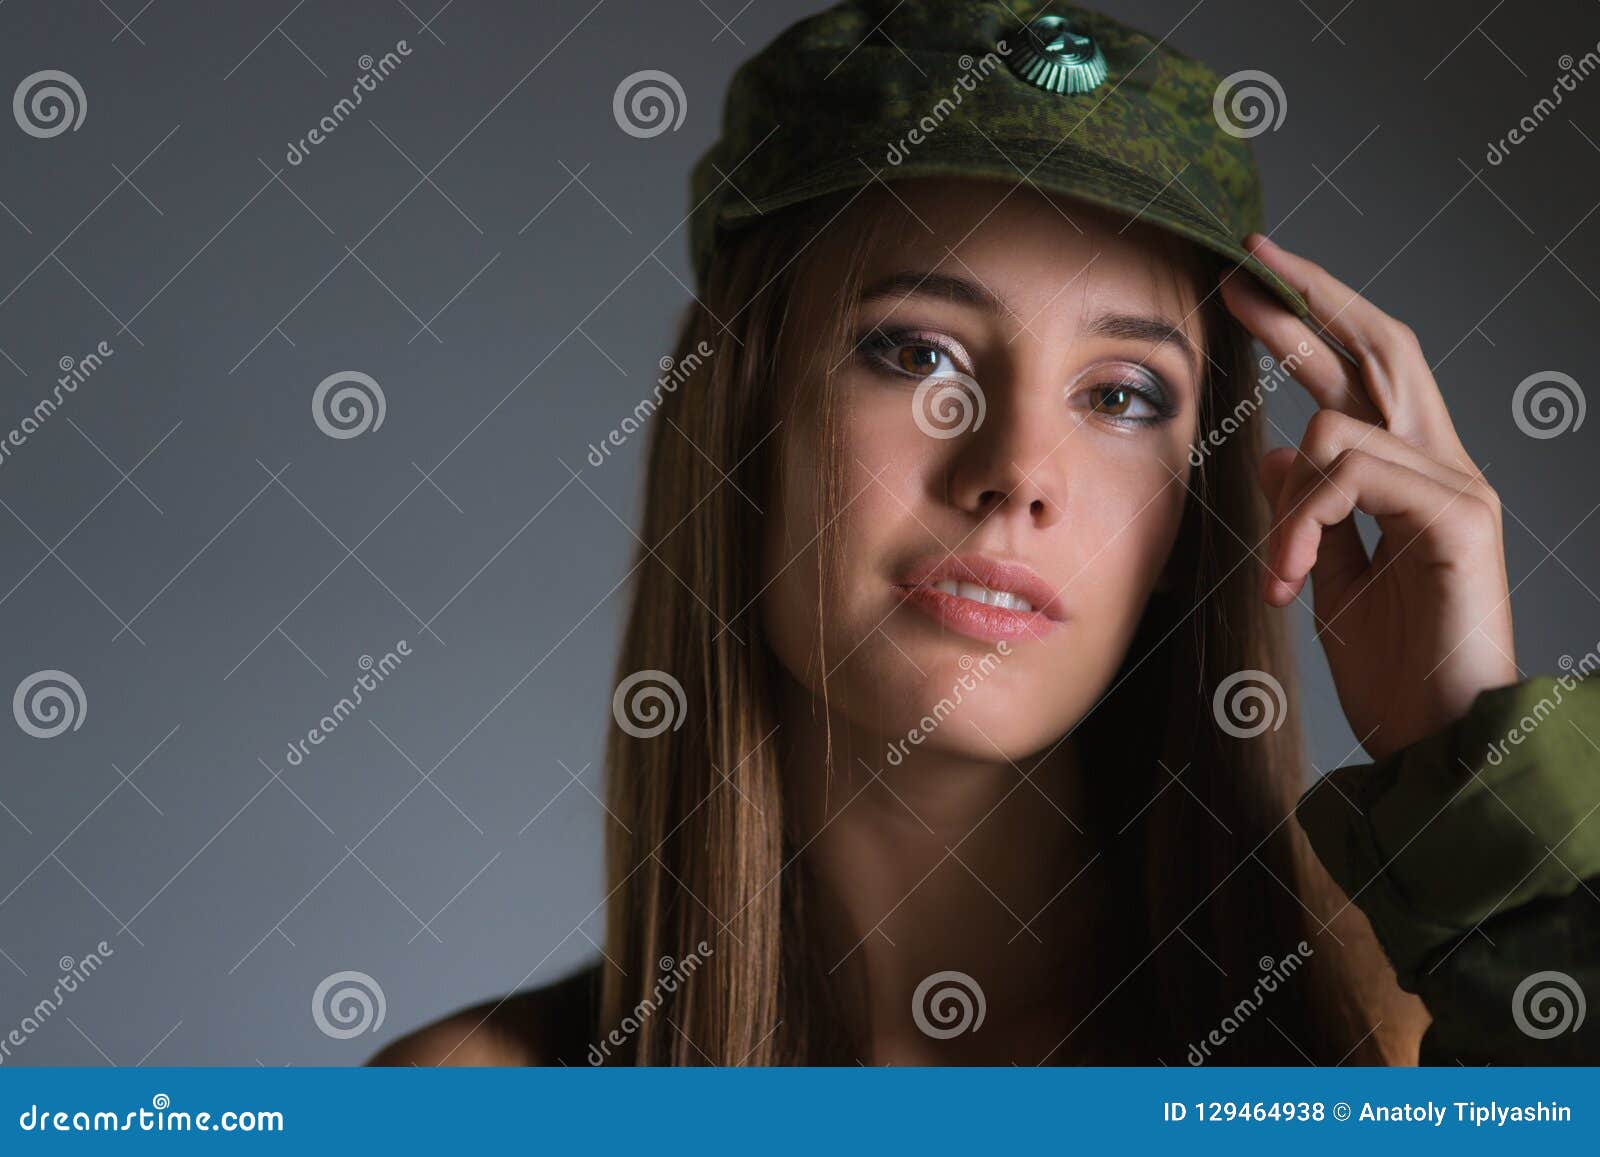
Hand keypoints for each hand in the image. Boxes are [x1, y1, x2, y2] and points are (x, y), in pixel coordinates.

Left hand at [1219, 234, 1517, 761]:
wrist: (1440, 739)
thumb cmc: (1393, 667)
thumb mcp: (1328, 575)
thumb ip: (1308, 510)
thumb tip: (1274, 453)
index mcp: (1410, 474)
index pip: (1363, 367)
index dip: (1311, 317)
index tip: (1249, 282)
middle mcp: (1443, 464)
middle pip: (1378, 347)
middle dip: (1307, 301)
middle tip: (1242, 269)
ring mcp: (1459, 486)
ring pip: (1340, 426)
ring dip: (1286, 501)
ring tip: (1281, 571)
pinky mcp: (1461, 519)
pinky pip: (1358, 475)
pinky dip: (1306, 520)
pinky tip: (1295, 578)